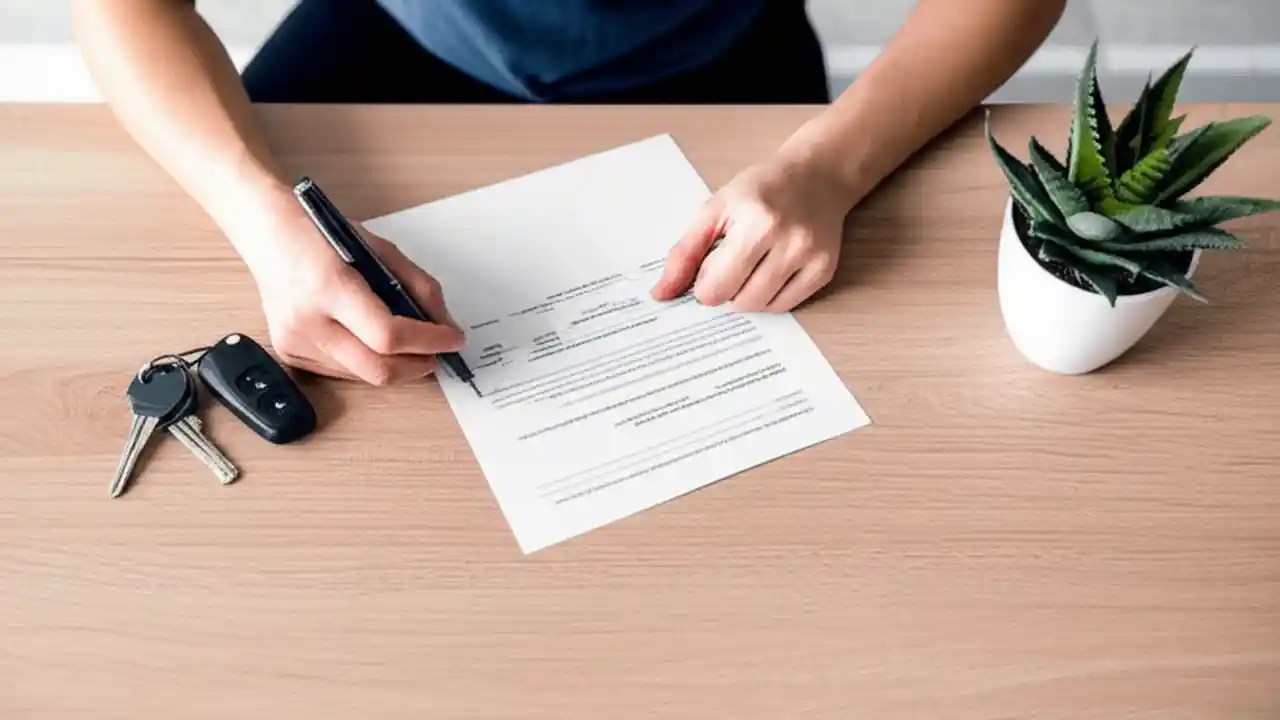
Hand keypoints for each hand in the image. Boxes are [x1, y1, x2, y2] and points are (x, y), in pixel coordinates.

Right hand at [238, 199, 464, 384]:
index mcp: (329, 286)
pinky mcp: (289, 353)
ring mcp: (294, 341)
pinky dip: (367, 362)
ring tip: (410, 346)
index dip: (428, 341)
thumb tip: (445, 325)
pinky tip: (373, 343)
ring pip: (362, 375)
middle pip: (377, 368)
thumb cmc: (321, 235)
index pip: (388, 335)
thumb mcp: (378, 249)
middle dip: (417, 366)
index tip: (453, 339)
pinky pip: (342, 372)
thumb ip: (417, 287)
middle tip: (436, 354)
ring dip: (395, 366)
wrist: (267, 233)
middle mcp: (307, 320)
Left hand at [651, 149, 854, 311]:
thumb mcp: (714, 210)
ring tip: (751, 265)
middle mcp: (788, 241)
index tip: (709, 266)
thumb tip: (660, 294)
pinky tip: (770, 271)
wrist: (815, 176)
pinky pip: (785, 306)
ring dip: (746, 295)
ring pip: (761, 307)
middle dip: (726, 289)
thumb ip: (684, 253)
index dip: (704, 284)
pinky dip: (769, 297)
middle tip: (732, 262)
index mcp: (755, 222)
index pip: (715, 288)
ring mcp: (810, 258)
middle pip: (738, 301)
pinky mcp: (824, 270)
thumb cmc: (760, 190)